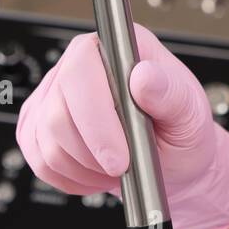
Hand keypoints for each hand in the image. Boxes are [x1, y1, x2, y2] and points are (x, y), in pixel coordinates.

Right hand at [15, 23, 228, 228]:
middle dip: (92, 153)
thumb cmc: (180, 135)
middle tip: (123, 167)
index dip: (96, 120)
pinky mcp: (39, 128)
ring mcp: (52, 98)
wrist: (171, 165)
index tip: (120, 157)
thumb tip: (144, 76)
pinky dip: (70, 178)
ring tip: (113, 168)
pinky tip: (95, 172)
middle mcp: (77, 68)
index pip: (81, 71)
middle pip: (57, 114)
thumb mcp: (190, 115)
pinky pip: (39, 161)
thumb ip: (171, 94)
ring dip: (83, 168)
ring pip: (46, 143)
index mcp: (115, 50)